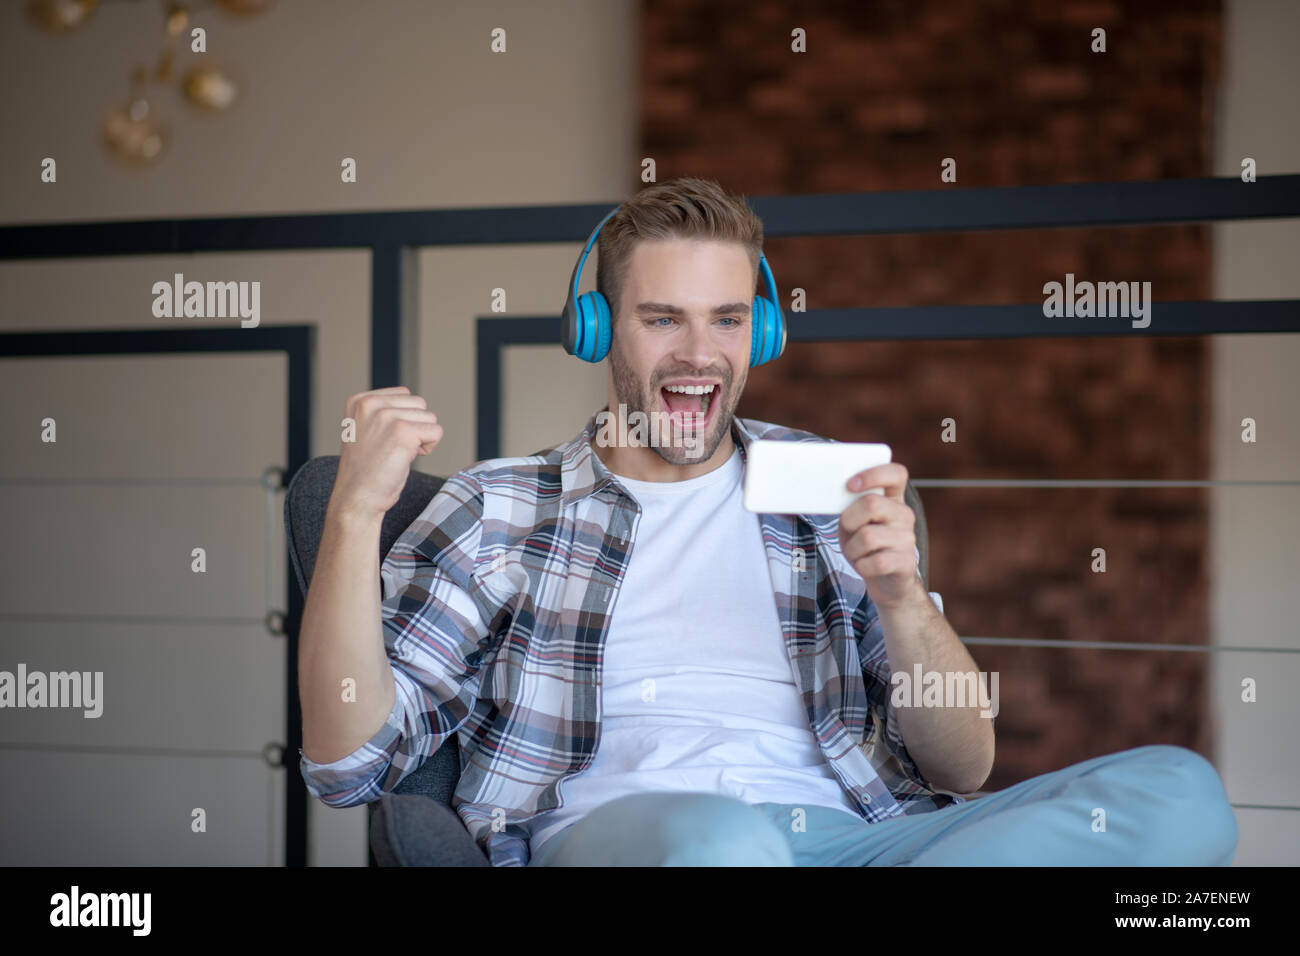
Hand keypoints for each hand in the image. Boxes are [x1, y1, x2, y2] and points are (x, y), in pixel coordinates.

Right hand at [329, 386, 442, 522]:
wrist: (356, 498)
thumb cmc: (366, 469)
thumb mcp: (367, 429)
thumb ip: (383, 411)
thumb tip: (415, 403)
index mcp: (359, 400)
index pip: (404, 395)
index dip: (404, 419)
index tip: (385, 439)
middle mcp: (370, 404)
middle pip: (419, 404)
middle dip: (415, 427)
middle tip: (393, 449)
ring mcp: (386, 417)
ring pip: (430, 417)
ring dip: (422, 438)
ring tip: (398, 454)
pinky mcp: (403, 432)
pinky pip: (436, 431)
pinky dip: (429, 447)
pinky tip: (407, 458)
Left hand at [837, 462, 920, 609]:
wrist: (885, 581)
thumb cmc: (865, 546)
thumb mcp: (854, 521)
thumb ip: (851, 505)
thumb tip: (832, 494)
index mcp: (893, 499)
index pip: (895, 473)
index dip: (873, 474)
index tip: (850, 485)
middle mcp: (904, 515)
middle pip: (871, 503)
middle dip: (849, 519)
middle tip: (849, 531)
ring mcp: (908, 539)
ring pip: (867, 536)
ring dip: (852, 549)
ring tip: (858, 553)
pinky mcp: (907, 562)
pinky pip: (875, 561)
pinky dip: (862, 566)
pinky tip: (866, 566)